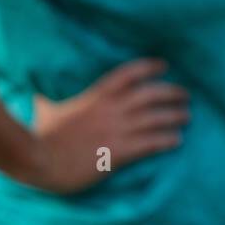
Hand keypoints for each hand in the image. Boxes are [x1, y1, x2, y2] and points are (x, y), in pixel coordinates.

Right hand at [20, 57, 190, 193]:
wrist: (37, 159)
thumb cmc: (40, 134)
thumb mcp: (46, 107)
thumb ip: (49, 96)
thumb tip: (39, 91)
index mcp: (96, 95)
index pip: (129, 73)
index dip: (149, 67)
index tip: (164, 65)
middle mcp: (111, 109)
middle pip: (151, 94)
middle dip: (172, 92)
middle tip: (186, 95)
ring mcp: (116, 130)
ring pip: (156, 119)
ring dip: (175, 116)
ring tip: (187, 116)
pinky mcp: (118, 152)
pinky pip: (151, 143)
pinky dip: (167, 140)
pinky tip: (177, 140)